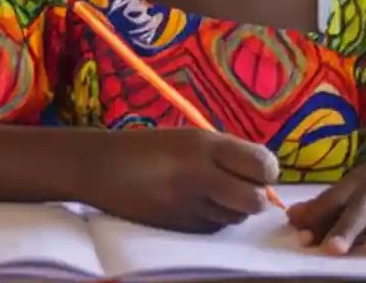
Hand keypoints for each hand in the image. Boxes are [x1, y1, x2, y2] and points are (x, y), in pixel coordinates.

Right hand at [83, 128, 278, 233]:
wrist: (99, 167)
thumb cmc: (146, 147)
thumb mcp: (187, 137)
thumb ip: (224, 153)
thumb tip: (262, 174)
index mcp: (203, 144)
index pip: (262, 164)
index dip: (266, 172)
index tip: (257, 172)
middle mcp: (199, 174)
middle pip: (255, 200)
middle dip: (255, 198)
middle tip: (241, 189)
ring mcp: (187, 204)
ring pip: (235, 218)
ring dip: (233, 210)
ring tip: (211, 194)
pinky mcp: (177, 226)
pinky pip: (213, 228)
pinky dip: (212, 220)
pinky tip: (194, 206)